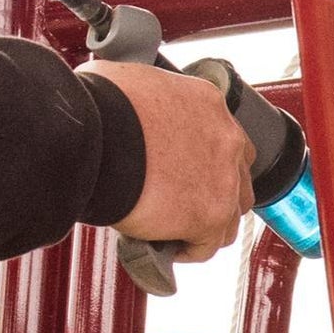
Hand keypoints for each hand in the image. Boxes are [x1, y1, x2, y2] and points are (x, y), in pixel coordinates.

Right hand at [81, 60, 252, 262]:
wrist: (95, 136)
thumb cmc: (101, 109)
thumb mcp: (131, 82)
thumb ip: (145, 100)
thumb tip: (126, 109)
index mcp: (208, 103)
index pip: (224, 137)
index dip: (207, 160)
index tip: (190, 171)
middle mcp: (225, 138)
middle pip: (238, 178)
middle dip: (215, 193)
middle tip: (185, 202)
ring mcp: (224, 178)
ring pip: (230, 216)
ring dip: (205, 226)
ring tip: (176, 230)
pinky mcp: (211, 215)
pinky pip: (207, 245)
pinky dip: (189, 250)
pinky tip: (169, 247)